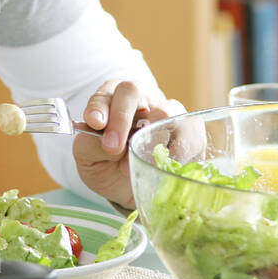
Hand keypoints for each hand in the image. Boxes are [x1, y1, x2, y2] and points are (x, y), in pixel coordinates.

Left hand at [73, 80, 184, 208]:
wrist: (131, 187)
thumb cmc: (106, 165)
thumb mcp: (87, 159)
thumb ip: (88, 146)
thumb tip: (103, 139)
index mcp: (111, 99)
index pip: (105, 93)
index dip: (100, 106)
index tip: (95, 122)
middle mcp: (140, 99)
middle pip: (133, 91)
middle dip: (121, 118)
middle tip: (112, 147)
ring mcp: (167, 112)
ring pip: (165, 111)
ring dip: (148, 141)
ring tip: (133, 166)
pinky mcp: (190, 132)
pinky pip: (189, 136)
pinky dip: (174, 155)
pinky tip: (160, 168)